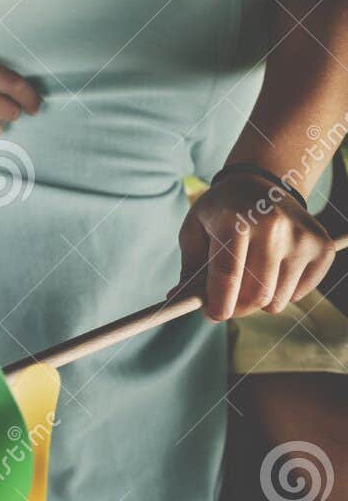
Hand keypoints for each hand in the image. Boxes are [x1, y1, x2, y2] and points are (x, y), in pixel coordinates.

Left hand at [175, 173, 335, 319]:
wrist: (262, 185)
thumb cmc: (221, 212)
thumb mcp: (195, 229)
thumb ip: (189, 268)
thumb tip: (178, 300)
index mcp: (234, 220)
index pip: (227, 273)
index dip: (218, 303)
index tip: (211, 315)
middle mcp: (272, 227)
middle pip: (255, 294)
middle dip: (236, 309)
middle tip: (225, 304)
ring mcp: (301, 238)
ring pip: (277, 301)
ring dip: (258, 302)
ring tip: (248, 277)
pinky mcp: (322, 248)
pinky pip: (299, 295)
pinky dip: (282, 293)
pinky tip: (272, 269)